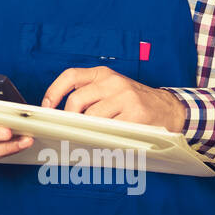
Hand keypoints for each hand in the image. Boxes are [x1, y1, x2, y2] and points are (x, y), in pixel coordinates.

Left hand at [41, 67, 186, 132]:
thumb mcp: (111, 90)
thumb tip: (60, 115)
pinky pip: (110, 129)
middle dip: (69, 118)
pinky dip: (103, 137)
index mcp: (103, 74)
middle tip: (68, 129)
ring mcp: (125, 97)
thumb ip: (89, 96)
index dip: (54, 91)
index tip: (46, 107)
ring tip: (88, 136)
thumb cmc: (133, 101)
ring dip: (87, 130)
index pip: (70, 76)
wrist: (168, 108)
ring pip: (92, 117)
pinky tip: (104, 140)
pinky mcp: (135, 113)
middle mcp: (113, 82)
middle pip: (77, 100)